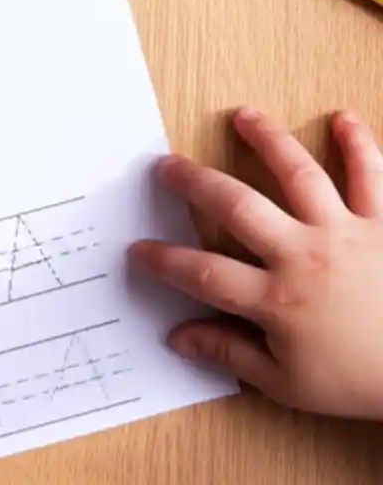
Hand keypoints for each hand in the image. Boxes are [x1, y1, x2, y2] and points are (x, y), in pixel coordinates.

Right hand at [129, 107, 382, 420]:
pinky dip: (360, 144)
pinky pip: (373, 175)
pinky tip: (344, 120)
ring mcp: (348, 233)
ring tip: (243, 116)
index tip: (139, 251)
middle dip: (195, 182)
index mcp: (277, 300)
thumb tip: (179, 339)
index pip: (204, 275)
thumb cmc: (363, 380)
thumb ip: (230, 354)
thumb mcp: (288, 383)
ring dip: (268, 140)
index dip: (165, 261)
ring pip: (299, 174)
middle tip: (167, 165)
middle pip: (237, 207)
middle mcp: (305, 256)